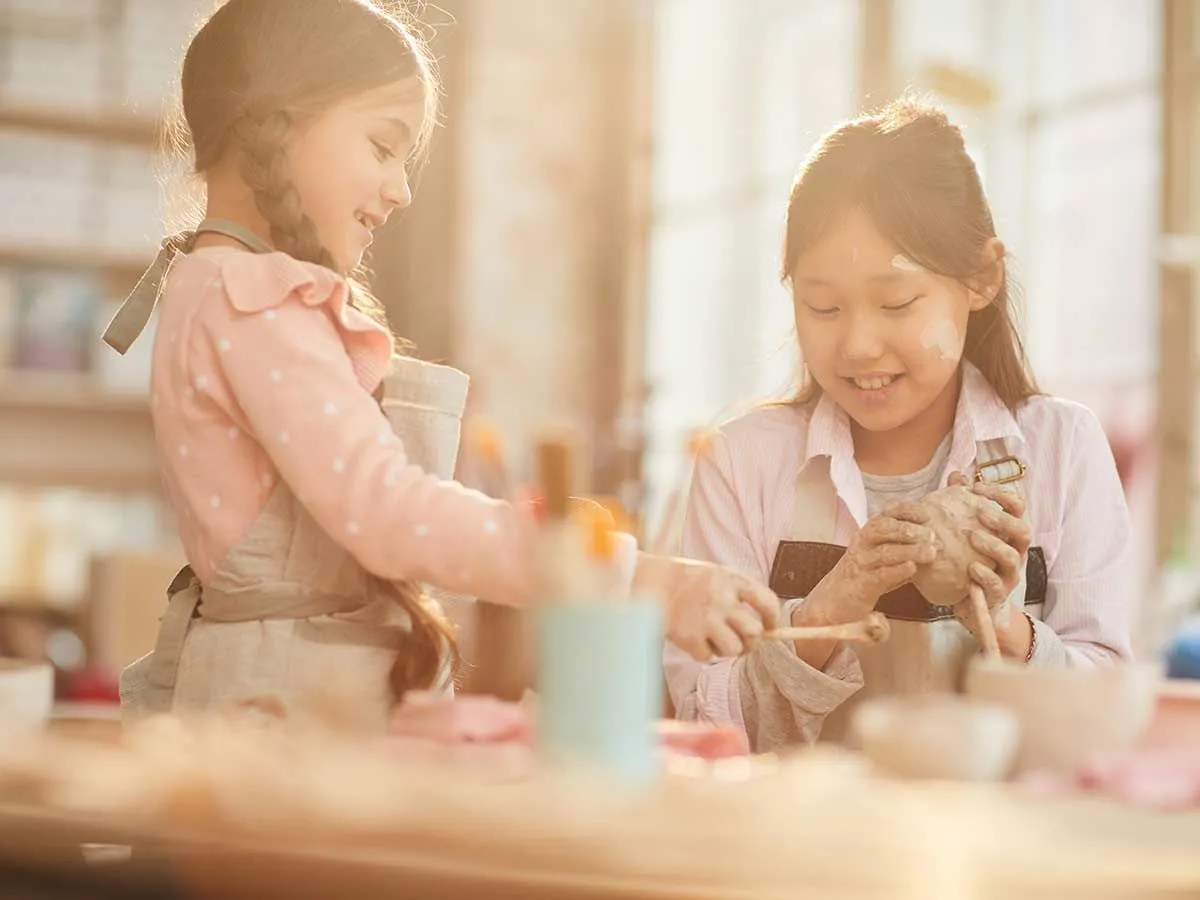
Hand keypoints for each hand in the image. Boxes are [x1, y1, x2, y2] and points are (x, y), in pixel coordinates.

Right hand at [634, 554, 780, 660]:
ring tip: (717, 640)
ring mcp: (704, 619)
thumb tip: (765, 626)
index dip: (773, 618)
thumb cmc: (688, 580)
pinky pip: (708, 657)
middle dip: (753, 642)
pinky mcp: (688, 636)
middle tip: (744, 641)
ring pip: (735, 650)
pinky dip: (703, 652)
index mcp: (732, 580)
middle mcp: (721, 599)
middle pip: (754, 633)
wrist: (650, 581)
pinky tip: (695, 639)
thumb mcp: (718, 576)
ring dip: (729, 649)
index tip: (770, 626)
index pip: (767, 602)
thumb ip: (741, 595)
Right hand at [807, 508, 937, 622]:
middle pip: (883, 528)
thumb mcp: (882, 555)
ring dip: (910, 550)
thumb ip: (903, 546)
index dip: (908, 511)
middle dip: (909, 529)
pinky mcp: (861, 584)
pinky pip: (880, 575)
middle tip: (932, 535)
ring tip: (930, 553)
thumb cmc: (865, 575)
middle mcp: (862, 544)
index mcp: (869, 533)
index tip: (928, 515)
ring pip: (885, 551)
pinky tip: (912, 568)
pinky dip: (897, 571)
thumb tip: (935, 541)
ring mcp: (861, 563)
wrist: (835, 600)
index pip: (887, 514)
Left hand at [947, 474, 1031, 641]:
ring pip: (1012, 557)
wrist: (973, 602)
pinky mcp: (999, 593)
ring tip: (972, 537)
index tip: (978, 486)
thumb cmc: (970, 559)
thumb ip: (964, 502)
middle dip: (1003, 519)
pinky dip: (985, 574)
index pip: (1017, 507)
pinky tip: (971, 568)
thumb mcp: (967, 529)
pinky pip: (997, 584)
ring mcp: (1009, 573)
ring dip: (993, 544)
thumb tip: (958, 474)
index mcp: (1008, 532)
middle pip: (1023, 530)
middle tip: (980, 512)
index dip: (1002, 494)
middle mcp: (1014, 551)